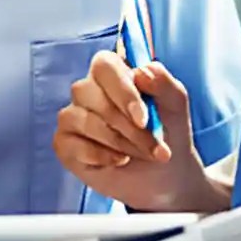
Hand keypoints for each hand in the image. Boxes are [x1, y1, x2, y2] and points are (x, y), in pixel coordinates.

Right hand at [54, 52, 226, 212]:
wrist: (165, 175)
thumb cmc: (168, 133)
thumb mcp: (175, 107)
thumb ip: (165, 84)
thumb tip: (143, 72)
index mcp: (112, 73)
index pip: (104, 65)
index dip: (122, 91)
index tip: (143, 119)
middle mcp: (87, 90)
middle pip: (89, 93)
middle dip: (127, 126)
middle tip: (155, 148)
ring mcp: (72, 116)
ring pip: (83, 120)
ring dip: (119, 142)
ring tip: (142, 154)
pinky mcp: (64, 143)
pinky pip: (72, 144)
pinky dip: (101, 156)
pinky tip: (119, 160)